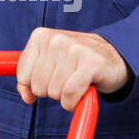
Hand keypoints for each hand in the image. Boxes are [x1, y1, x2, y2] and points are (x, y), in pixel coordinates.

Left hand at [16, 28, 132, 110]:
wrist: (115, 55)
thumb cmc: (78, 61)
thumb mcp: (49, 63)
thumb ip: (30, 78)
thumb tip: (26, 96)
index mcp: (40, 36)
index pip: (23, 75)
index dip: (33, 86)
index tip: (49, 81)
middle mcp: (55, 40)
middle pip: (38, 86)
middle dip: (51, 91)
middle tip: (67, 80)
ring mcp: (74, 50)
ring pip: (54, 92)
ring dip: (65, 97)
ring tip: (77, 83)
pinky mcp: (90, 63)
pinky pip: (70, 94)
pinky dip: (73, 102)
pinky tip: (81, 94)